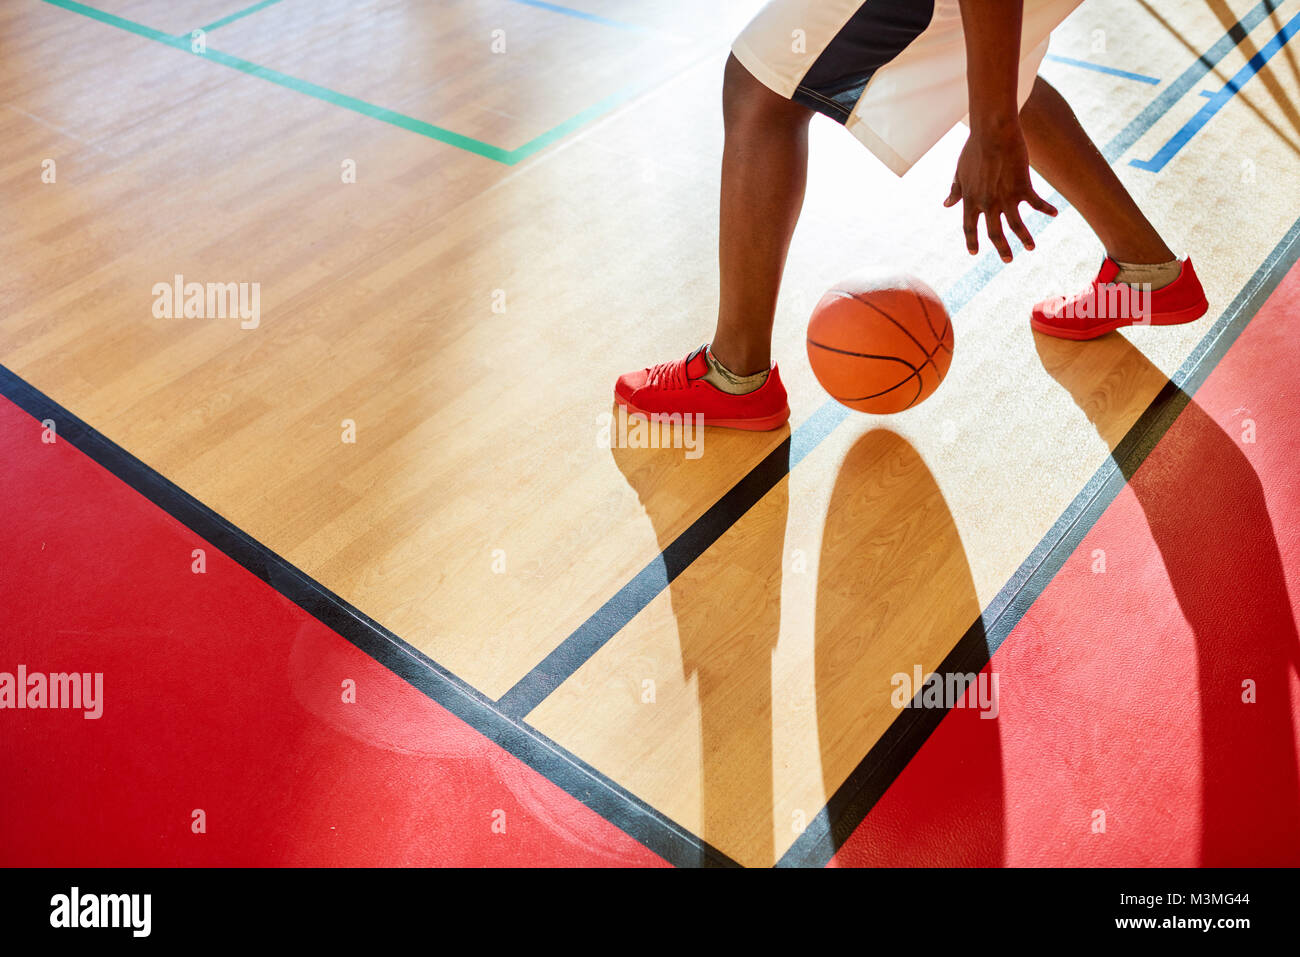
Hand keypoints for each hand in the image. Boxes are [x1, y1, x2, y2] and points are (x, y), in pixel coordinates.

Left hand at [943, 122, 1057, 261]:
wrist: (993, 132)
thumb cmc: (974, 149)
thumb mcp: (960, 172)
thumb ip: (955, 190)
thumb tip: (947, 205)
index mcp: (970, 200)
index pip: (969, 226)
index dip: (971, 240)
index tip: (974, 252)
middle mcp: (987, 203)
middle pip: (994, 233)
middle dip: (1001, 248)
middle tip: (1007, 260)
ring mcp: (1005, 197)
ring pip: (1016, 225)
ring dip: (1025, 238)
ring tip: (1031, 247)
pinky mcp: (1023, 187)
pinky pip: (1036, 203)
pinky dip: (1046, 209)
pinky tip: (1055, 213)